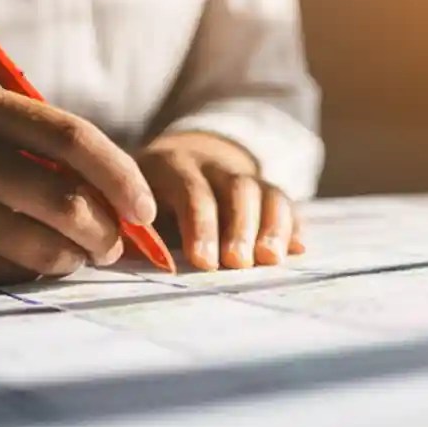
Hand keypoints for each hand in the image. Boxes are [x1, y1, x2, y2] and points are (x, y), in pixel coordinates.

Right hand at [0, 86, 156, 285]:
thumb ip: (57, 155)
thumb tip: (135, 207)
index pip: (73, 138)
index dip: (121, 176)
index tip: (145, 209)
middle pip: (66, 202)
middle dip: (106, 232)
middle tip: (114, 243)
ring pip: (46, 248)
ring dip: (76, 258)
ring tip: (76, 251)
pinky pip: (16, 273)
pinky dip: (39, 272)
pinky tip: (30, 259)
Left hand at [137, 133, 304, 270]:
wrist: (179, 163)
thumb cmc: (145, 200)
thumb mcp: (130, 205)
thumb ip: (134, 231)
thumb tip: (139, 262)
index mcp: (173, 165)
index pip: (192, 189)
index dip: (200, 224)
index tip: (203, 261)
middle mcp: (214, 165)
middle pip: (237, 188)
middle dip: (239, 227)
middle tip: (238, 263)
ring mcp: (245, 175)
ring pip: (267, 192)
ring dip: (272, 227)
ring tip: (271, 260)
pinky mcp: (267, 191)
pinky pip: (286, 203)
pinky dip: (293, 226)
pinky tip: (297, 250)